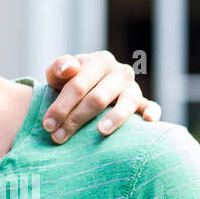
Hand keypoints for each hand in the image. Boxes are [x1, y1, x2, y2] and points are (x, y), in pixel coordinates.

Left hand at [41, 51, 160, 143]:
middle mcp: (119, 72)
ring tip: (100, 132)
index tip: (47, 125)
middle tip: (59, 137)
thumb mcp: (58, 74)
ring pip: (127, 101)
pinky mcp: (143, 102)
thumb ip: (58, 68)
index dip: (61, 106)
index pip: (78, 85)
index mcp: (98, 61)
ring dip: (114, 118)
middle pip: (98, 97)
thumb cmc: (69, 82)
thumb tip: (69, 69)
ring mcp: (133, 87)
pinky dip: (152, 112)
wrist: (86, 89)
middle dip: (76, 119)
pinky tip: (148, 121)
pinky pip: (151, 106)